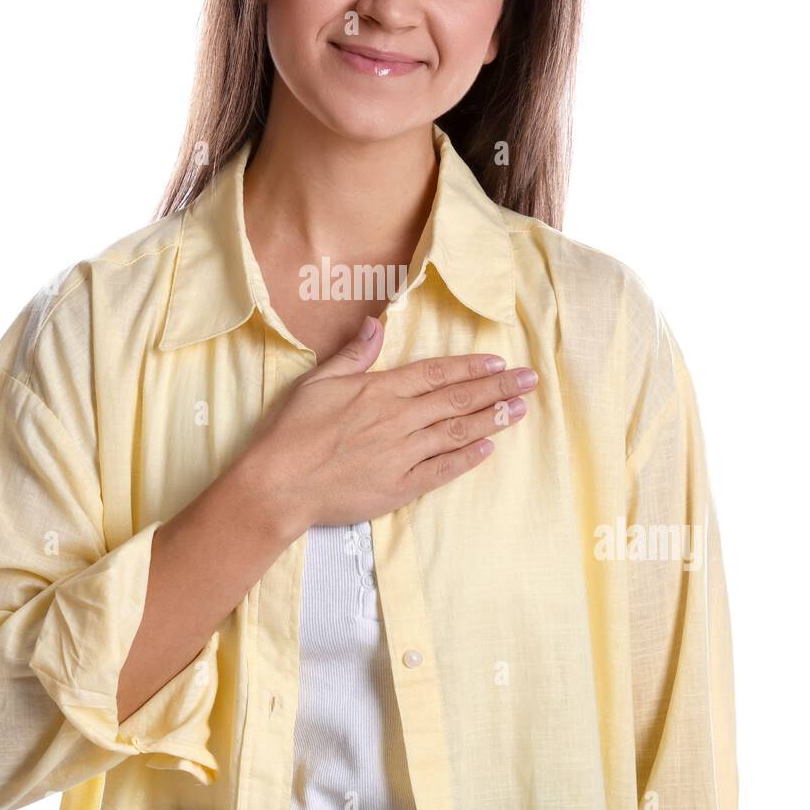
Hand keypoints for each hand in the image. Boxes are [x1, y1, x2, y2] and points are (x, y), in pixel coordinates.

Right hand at [244, 315, 538, 532]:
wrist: (280, 484)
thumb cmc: (293, 431)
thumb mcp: (318, 382)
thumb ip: (353, 354)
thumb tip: (375, 324)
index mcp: (380, 390)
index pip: (436, 374)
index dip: (471, 368)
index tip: (499, 363)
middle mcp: (399, 419)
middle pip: (457, 399)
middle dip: (497, 389)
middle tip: (530, 381)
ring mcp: (403, 454)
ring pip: (457, 432)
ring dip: (492, 419)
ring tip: (520, 410)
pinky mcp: (400, 486)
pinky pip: (442, 470)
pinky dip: (467, 458)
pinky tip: (488, 448)